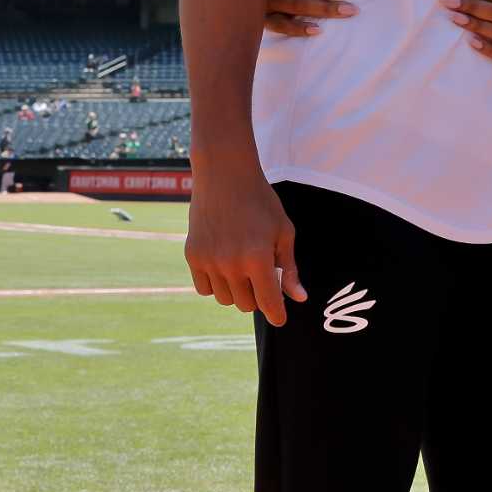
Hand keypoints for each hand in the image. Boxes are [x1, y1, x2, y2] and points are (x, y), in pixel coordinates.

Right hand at [184, 168, 306, 325]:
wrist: (225, 174)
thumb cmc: (261, 201)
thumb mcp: (283, 232)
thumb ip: (289, 268)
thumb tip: (298, 299)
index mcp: (258, 258)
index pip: (269, 304)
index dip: (277, 315)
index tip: (280, 317)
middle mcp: (231, 264)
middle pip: (247, 305)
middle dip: (258, 296)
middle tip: (261, 275)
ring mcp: (209, 261)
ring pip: (225, 300)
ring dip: (236, 291)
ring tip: (242, 267)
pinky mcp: (192, 256)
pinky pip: (205, 288)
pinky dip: (215, 283)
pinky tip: (223, 264)